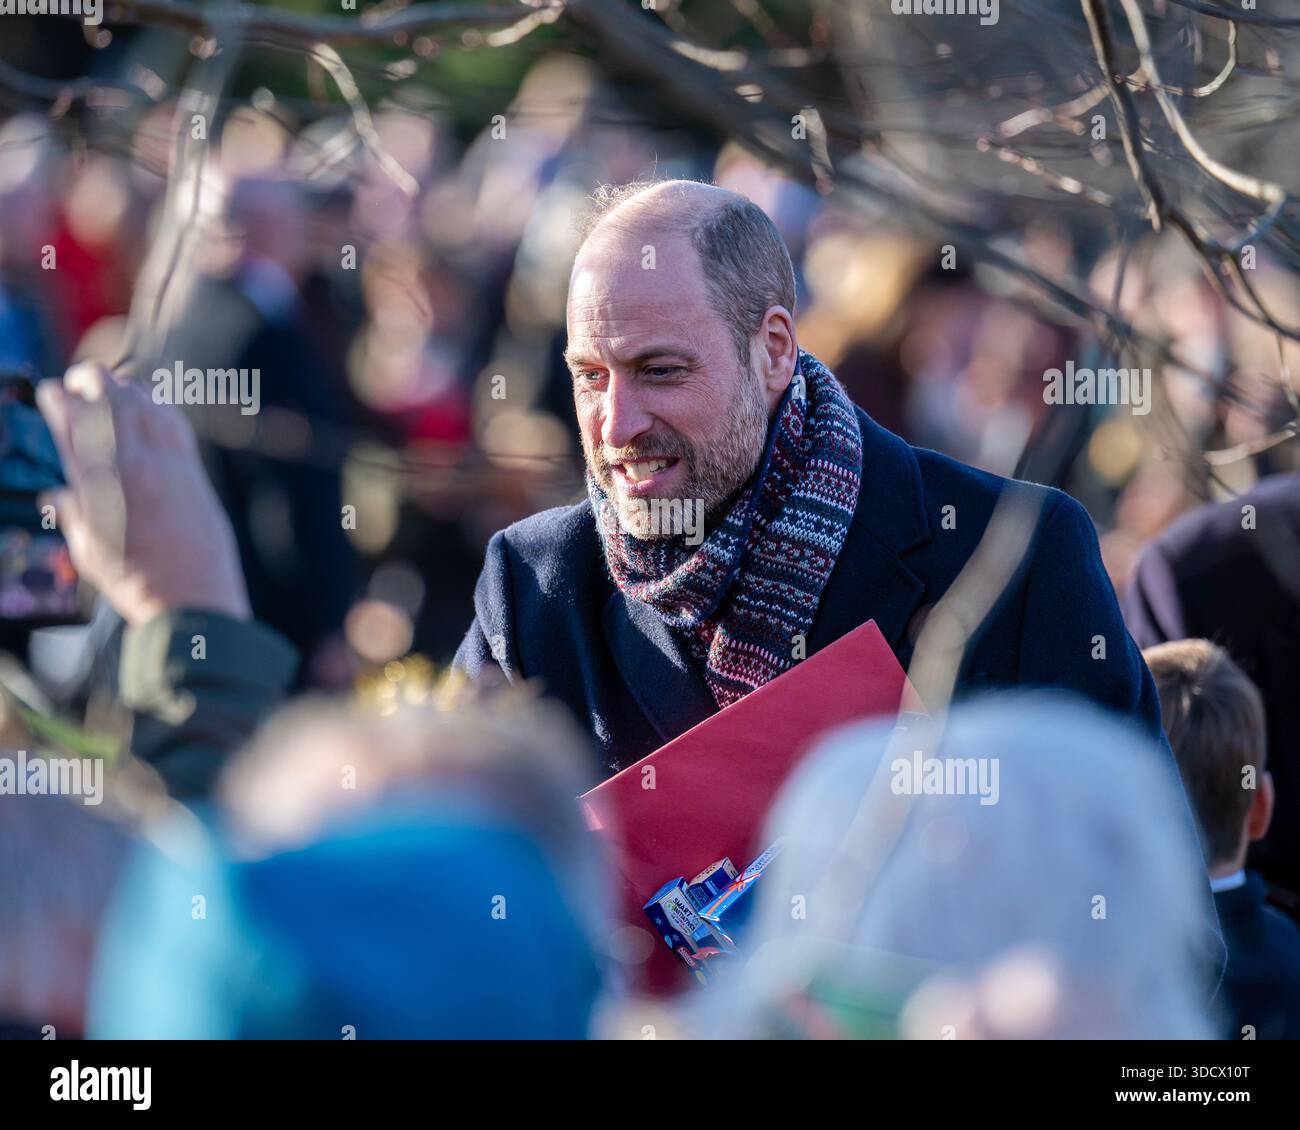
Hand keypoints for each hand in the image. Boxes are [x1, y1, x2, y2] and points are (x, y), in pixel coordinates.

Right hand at [36, 362, 250, 625]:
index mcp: (96, 481)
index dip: (57, 396)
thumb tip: (60, 495)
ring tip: (112, 389)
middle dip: (89, 380)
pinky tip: (151, 407)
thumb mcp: (88, 550)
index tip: (51, 392)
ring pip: (144, 402)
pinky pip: (174, 422)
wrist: (193, 599)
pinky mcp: (193, 471)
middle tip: (80, 381)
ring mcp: (167, 463)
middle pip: (109, 397)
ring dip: (124, 388)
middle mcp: (132, 464)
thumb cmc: (136, 582)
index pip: (71, 417)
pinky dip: (158, 406)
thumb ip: (73, 513)